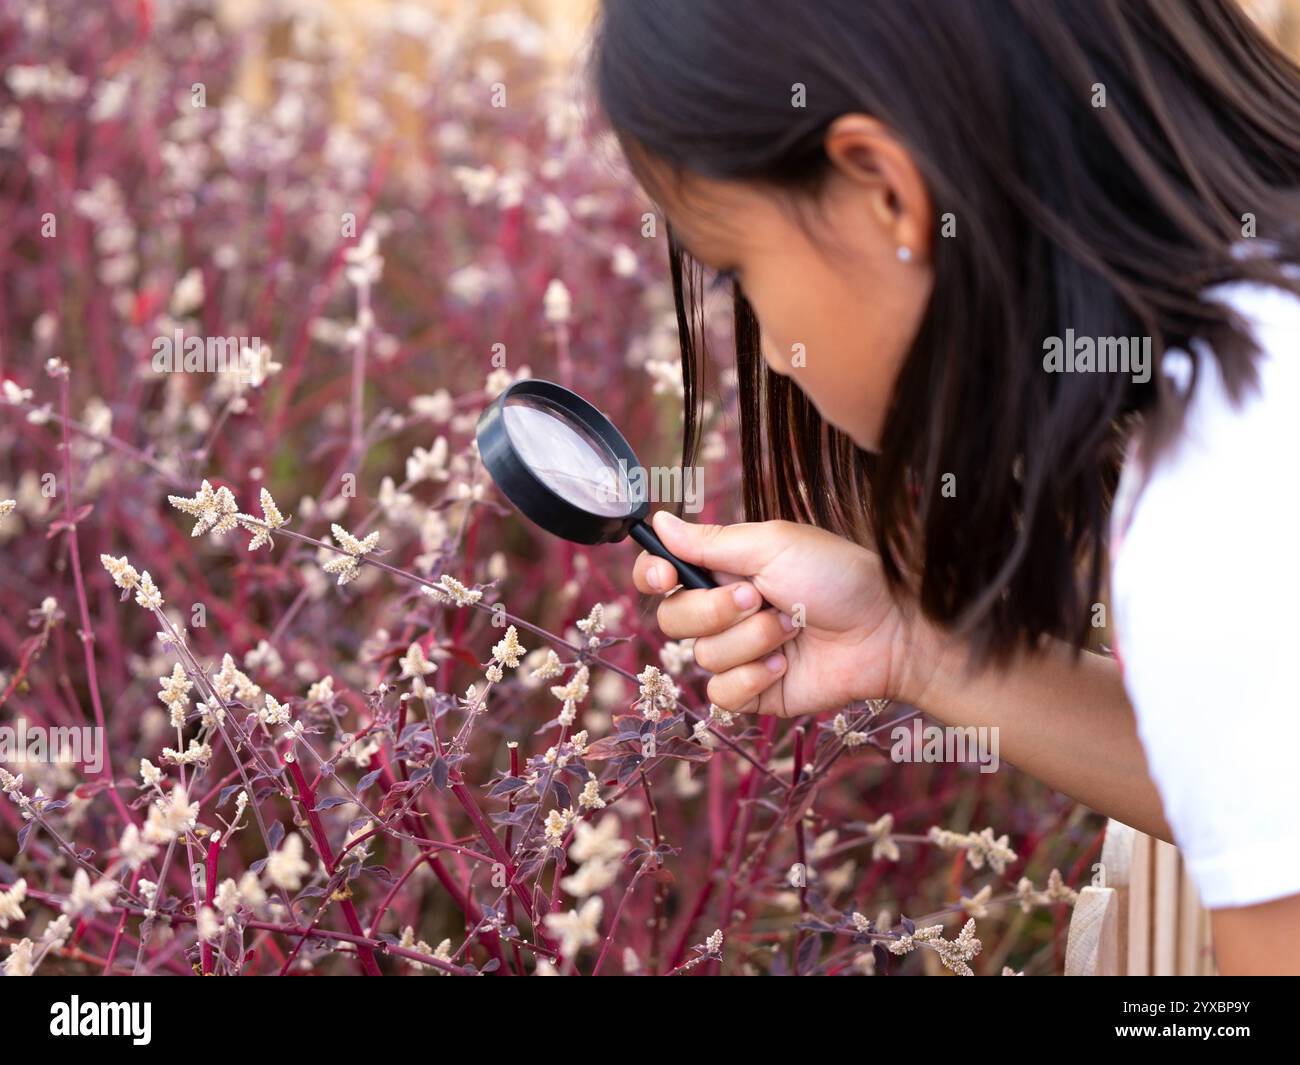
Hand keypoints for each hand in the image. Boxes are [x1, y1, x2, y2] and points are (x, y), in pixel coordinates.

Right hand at [632, 510, 934, 716]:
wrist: (888, 629)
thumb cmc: (838, 575)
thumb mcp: (773, 544)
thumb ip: (711, 540)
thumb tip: (658, 521)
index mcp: (725, 570)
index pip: (662, 574)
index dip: (652, 575)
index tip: (665, 575)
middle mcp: (725, 612)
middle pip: (673, 619)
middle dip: (714, 610)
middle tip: (759, 598)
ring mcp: (740, 654)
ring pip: (702, 656)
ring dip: (749, 641)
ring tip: (792, 628)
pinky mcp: (755, 693)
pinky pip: (721, 694)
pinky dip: (751, 678)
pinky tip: (785, 665)